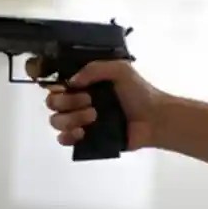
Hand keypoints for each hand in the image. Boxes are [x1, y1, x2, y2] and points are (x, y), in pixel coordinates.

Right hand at [28, 58, 164, 151]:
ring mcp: (81, 121)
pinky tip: (82, 132)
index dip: (53, 85)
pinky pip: (63, 140)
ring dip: (71, 118)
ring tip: (94, 116)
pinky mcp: (86, 139)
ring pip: (56, 121)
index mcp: (85, 84)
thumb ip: (95, 68)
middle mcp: (79, 102)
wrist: (154, 119)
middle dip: (67, 101)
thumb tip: (71, 81)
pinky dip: (68, 136)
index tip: (63, 86)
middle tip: (90, 100)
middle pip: (53, 102)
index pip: (57, 83)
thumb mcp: (120, 70)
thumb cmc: (139, 93)